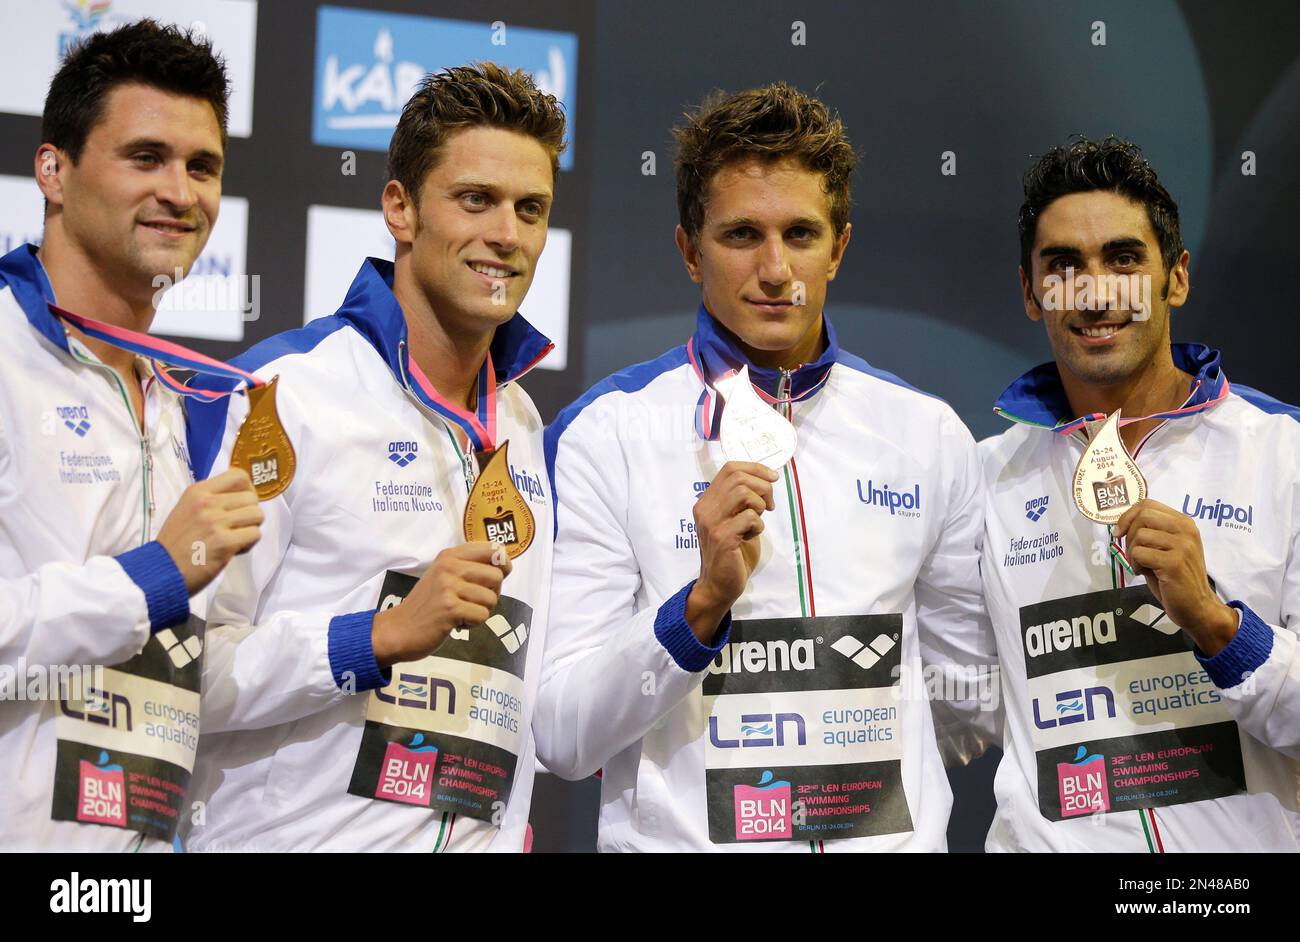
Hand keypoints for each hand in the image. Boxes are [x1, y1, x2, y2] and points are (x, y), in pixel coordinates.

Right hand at [156, 468, 263, 594]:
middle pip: (252, 497)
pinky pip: (255, 534)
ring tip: (234, 538)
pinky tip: (233, 550)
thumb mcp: (187, 509)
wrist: (161, 571)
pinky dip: (248, 544)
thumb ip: (211, 500)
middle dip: (249, 514)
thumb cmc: (175, 543)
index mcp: (198, 491)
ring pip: (257, 515)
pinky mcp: (224, 542)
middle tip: (236, 528)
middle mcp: (207, 502)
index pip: (238, 476)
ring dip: (251, 528)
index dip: (247, 490)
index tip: (241, 504)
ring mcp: (215, 521)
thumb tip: (242, 496)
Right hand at [371, 542, 510, 667]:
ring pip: (491, 599)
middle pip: (497, 576)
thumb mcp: (443, 576)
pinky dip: (473, 624)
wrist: (398, 629)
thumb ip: (469, 567)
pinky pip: (482, 616)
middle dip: (492, 594)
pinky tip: (456, 623)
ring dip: (480, 611)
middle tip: (472, 602)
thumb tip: (504, 566)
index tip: (495, 578)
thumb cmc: (426, 604)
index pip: (492, 548)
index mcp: (450, 556)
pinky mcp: (450, 609)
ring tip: (460, 613)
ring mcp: (448, 587)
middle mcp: (449, 567)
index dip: (502, 564)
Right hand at [685, 461, 778, 641]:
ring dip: (759, 504)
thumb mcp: (732, 520)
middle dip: (762, 487)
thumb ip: (739, 501)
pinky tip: (752, 535)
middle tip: (769, 505)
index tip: (772, 478)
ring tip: (758, 519)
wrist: (718, 584)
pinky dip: (758, 525)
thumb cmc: (731, 552)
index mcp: (706, 501)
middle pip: (738, 477)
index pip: (729, 468)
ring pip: (743, 492)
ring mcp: (712, 522)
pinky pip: (749, 517)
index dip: (755, 468)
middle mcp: (705, 508)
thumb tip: (764, 480)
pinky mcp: (723, 537)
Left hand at [1115, 499, 1238, 654]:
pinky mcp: (1173, 562)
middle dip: (1129, 535)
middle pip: (1143, 516)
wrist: (1197, 605)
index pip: (1148, 504)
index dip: (1128, 515)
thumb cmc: (1176, 577)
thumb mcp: (1166, 548)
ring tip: (1144, 566)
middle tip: (1134, 553)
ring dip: (1132, 553)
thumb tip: (1121, 523)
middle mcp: (1186, 529)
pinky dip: (1135, 564)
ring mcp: (1182, 545)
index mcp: (1184, 522)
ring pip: (1139, 535)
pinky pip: (1138, 553)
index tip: (1120, 532)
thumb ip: (1152, 532)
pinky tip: (1146, 573)